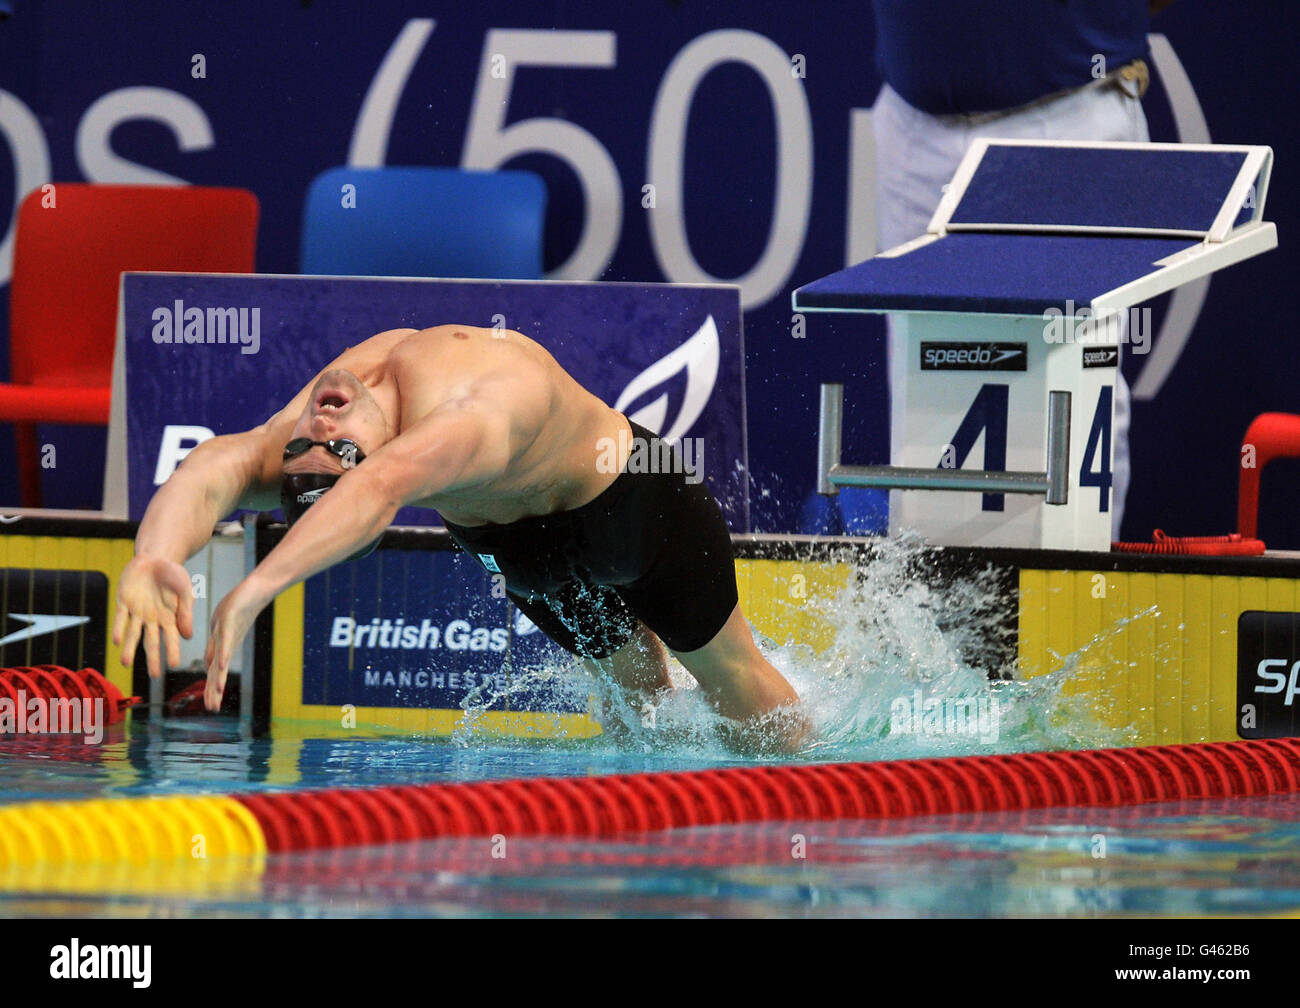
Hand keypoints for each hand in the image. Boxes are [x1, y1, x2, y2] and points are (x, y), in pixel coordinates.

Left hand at [112, 555, 194, 679]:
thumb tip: (188, 636)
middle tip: (154, 676)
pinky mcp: (123, 602)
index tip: (174, 665)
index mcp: (169, 617)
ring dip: (129, 649)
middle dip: (153, 659)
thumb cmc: (173, 574)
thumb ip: (186, 612)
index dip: (172, 651)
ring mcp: (137, 612)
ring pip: (133, 634)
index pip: (171, 638)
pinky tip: (117, 641)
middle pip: (152, 642)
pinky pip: (120, 618)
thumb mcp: (185, 590)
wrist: (154, 558)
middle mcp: (152, 619)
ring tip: (125, 663)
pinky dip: (119, 629)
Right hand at [204, 580, 268, 711]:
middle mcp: (228, 643)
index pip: (214, 671)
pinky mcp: (230, 621)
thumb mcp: (220, 628)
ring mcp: (229, 633)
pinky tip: (221, 665)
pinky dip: (223, 653)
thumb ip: (214, 646)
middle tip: (212, 710)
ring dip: (219, 677)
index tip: (210, 706)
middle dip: (215, 690)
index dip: (211, 688)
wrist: (257, 589)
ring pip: (223, 659)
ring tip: (217, 694)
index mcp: (223, 646)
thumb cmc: (239, 605)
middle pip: (219, 671)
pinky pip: (226, 640)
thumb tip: (208, 666)